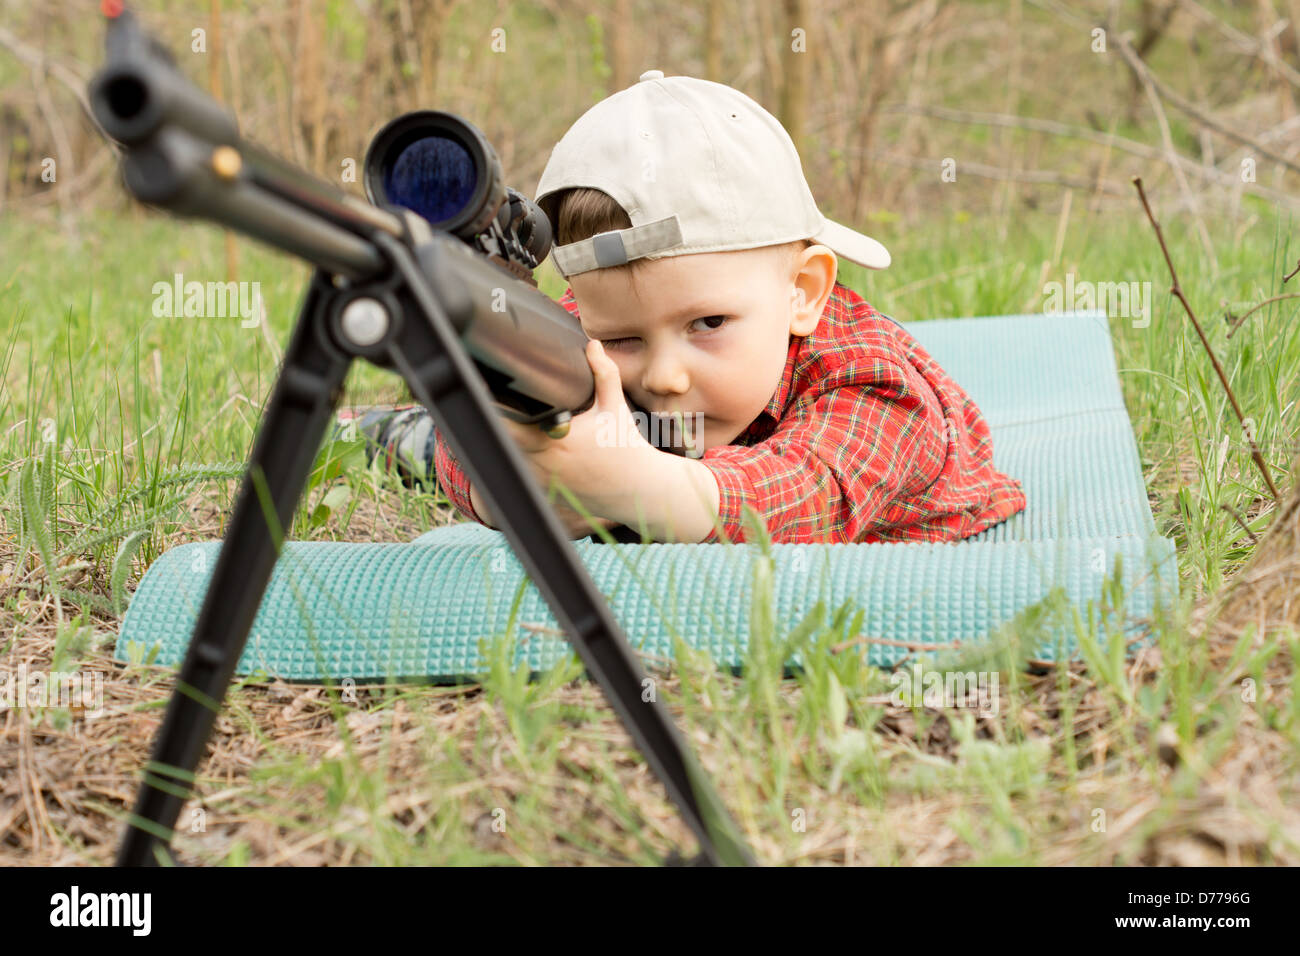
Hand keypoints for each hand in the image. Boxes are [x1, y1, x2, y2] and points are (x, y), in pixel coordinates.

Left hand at [496, 339, 659, 522]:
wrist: (637, 488)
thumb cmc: (625, 446)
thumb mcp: (615, 407)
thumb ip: (604, 374)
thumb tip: (592, 346)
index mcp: (557, 438)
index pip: (510, 423)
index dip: (500, 407)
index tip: (498, 393)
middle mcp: (545, 462)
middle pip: (504, 439)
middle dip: (505, 422)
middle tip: (508, 406)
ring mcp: (543, 480)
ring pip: (511, 458)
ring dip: (512, 442)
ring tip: (520, 425)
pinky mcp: (547, 491)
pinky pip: (524, 474)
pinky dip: (525, 461)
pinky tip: (533, 450)